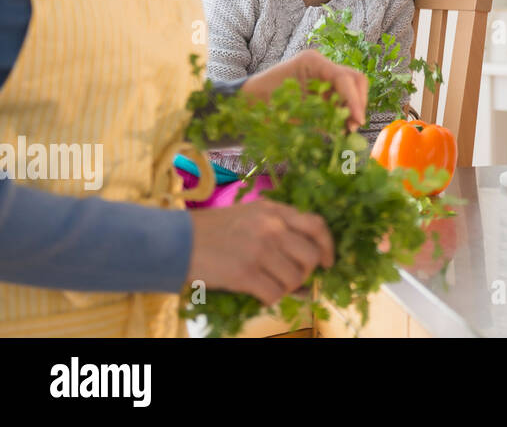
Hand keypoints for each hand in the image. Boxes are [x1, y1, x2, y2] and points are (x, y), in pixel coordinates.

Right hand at [187, 200, 334, 305]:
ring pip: (295, 279)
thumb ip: (278, 226)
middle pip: (311, 256)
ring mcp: (260, 250)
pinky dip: (270, 298)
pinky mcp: (246, 273)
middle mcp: (272, 228)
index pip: (317, 225)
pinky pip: (275, 294)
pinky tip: (259, 294)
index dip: (327, 246)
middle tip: (291, 278)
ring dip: (286, 288)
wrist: (177, 241)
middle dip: (306, 272)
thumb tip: (304, 254)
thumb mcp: (250, 214)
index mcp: (274, 211)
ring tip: (270, 285)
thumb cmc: (213, 229)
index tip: (327, 262)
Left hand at [240, 50, 367, 130]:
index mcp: (312, 63)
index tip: (357, 121)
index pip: (344, 78)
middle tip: (353, 126)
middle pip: (354, 79)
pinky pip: (341, 98)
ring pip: (352, 88)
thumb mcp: (289, 110)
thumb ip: (319, 117)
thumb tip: (344, 129)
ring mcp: (322, 76)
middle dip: (358, 102)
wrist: (244, 103)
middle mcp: (321, 66)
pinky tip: (339, 126)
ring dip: (353, 108)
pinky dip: (344, 112)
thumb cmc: (260, 103)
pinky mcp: (321, 88)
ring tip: (346, 129)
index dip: (354, 100)